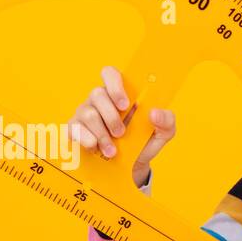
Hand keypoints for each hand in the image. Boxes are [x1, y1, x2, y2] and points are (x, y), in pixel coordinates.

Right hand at [69, 65, 176, 188]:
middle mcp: (100, 99)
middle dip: (111, 117)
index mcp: (120, 93)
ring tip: (113, 151)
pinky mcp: (75, 128)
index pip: (110, 74)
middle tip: (121, 133)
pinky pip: (75, 129)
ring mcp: (85, 112)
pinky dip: (88, 141)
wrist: (131, 166)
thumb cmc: (144, 142)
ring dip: (102, 134)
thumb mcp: (163, 132)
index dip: (115, 85)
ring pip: (88, 114)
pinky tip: (97, 149)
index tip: (125, 104)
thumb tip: (154, 113)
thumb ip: (166, 121)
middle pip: (97, 94)